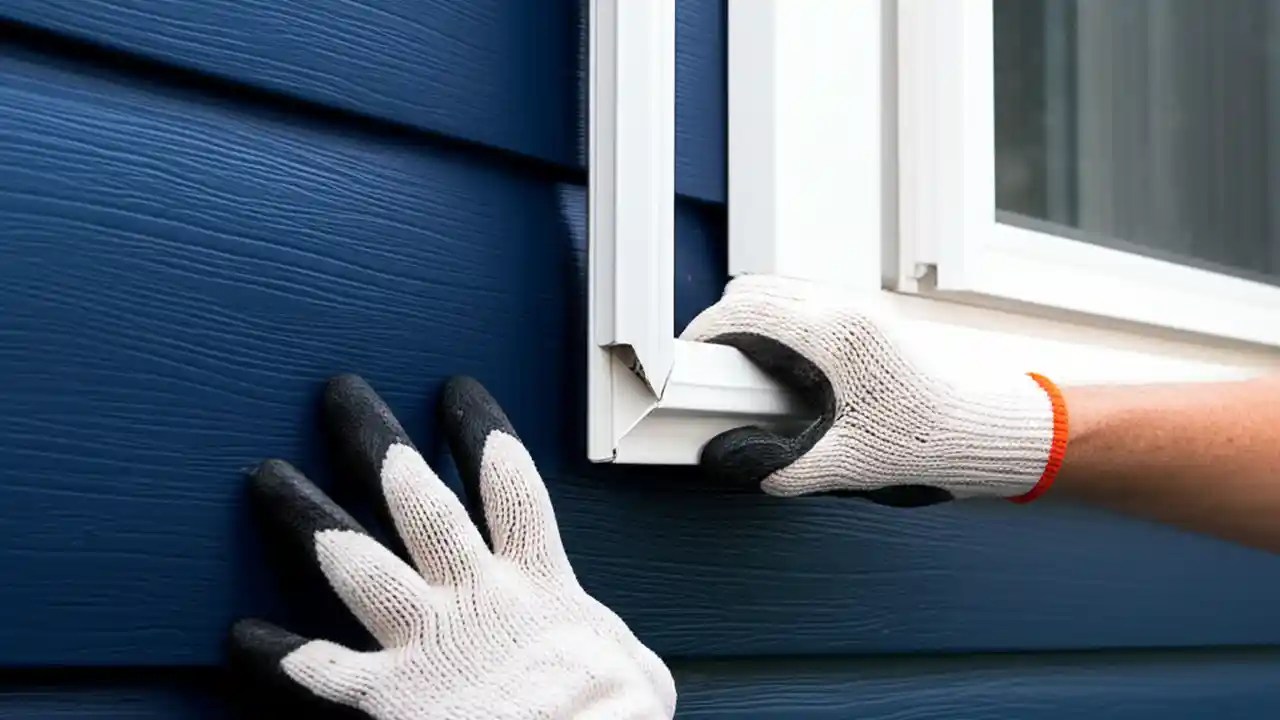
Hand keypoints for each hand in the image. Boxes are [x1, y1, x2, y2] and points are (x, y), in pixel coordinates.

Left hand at [229, 375, 675, 718]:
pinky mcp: (393, 697)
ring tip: (269, 477)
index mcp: (538, 582)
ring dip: (309, 516)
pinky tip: (241, 636)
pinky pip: (322, 670)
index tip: (455, 393)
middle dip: (374, 442)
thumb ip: (612, 651)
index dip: (480, 431)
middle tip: (341, 398)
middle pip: (415, 498)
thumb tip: (623, 668)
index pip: (506, 485)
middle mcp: (475, 595)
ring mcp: (428, 641)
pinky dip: (279, 657)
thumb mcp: (636, 674)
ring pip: (356, 560)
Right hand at [681, 275, 1066, 505]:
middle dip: (720, 323)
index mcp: (834, 338)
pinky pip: (801, 305)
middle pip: (755, 292)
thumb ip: (781, 467)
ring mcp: (855, 312)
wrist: (980, 432)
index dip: (705, 333)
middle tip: (703, 364)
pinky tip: (774, 366)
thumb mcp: (846, 464)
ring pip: (778, 293)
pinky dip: (774, 323)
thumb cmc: (923, 444)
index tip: (685, 358)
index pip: (747, 313)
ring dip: (747, 320)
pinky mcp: (864, 322)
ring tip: (733, 366)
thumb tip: (731, 463)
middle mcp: (843, 312)